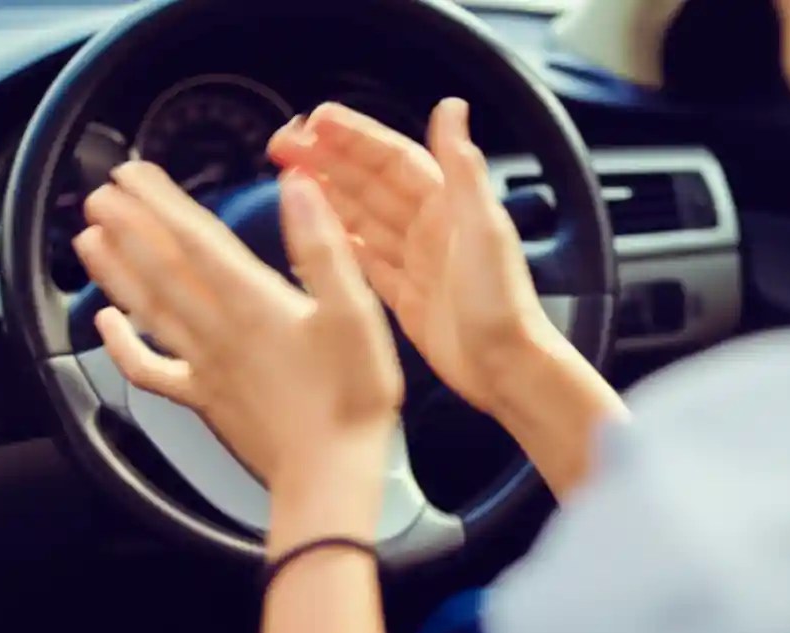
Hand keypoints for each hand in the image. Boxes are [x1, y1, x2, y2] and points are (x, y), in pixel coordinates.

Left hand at [75, 162, 403, 531]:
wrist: (330, 473)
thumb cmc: (352, 397)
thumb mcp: (356, 313)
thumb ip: (323, 249)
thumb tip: (297, 189)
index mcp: (253, 303)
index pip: (195, 241)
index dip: (160, 202)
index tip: (133, 172)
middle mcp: (218, 330)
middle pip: (161, 270)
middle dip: (128, 227)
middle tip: (99, 193)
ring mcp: (205, 367)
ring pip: (148, 310)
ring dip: (115, 272)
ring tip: (87, 239)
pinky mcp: (205, 399)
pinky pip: (151, 371)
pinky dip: (122, 347)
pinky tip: (109, 325)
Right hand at [268, 98, 561, 414]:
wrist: (508, 370)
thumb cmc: (503, 302)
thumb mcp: (482, 227)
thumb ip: (463, 168)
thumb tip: (451, 106)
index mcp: (450, 206)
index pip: (393, 159)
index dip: (353, 137)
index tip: (313, 121)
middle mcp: (433, 229)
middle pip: (371, 184)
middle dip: (328, 160)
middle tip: (281, 145)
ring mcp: (418, 263)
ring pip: (364, 218)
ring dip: (328, 195)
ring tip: (289, 177)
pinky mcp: (408, 298)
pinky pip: (366, 262)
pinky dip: (340, 244)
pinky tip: (315, 233)